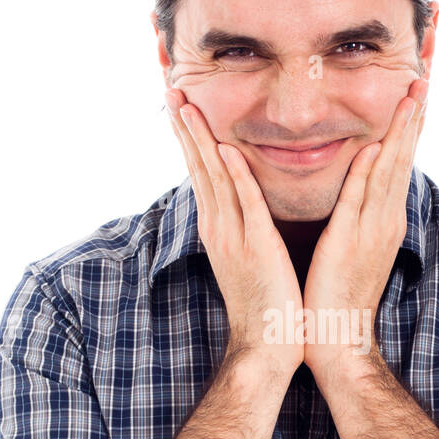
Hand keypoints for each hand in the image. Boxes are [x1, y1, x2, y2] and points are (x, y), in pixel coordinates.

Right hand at [165, 88, 304, 379]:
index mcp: (219, 228)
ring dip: (201, 140)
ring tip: (188, 106)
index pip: (202, 173)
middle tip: (172, 89)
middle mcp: (219, 228)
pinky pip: (245, 206)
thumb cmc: (266, 305)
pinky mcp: (256, 249)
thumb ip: (244, 228)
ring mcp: (234, 238)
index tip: (181, 106)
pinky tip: (226, 150)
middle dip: (185, 128)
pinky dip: (235, 177)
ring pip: (215, 179)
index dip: (190, 138)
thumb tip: (242, 206)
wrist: (266, 348)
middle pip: (199, 168)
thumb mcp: (249, 258)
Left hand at [302, 79, 427, 378]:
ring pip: (388, 172)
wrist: (337, 338)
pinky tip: (372, 146)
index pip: (400, 162)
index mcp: (386, 219)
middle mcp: (386, 220)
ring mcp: (372, 231)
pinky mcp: (349, 244)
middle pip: (403, 158)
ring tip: (410, 97)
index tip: (417, 91)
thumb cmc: (339, 294)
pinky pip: (359, 201)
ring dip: (399, 132)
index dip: (409, 126)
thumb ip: (360, 213)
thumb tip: (360, 183)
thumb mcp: (355, 245)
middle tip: (425, 77)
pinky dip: (366, 172)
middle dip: (414, 117)